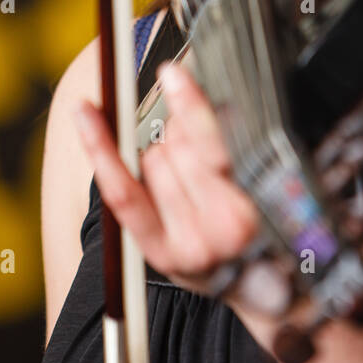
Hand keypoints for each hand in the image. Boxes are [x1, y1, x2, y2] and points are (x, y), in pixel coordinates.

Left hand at [76, 58, 285, 306]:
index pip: (213, 144)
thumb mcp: (275, 179)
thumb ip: (238, 138)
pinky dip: (103, 151)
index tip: (171, 71)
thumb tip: (190, 89)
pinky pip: (123, 193)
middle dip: (185, 130)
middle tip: (202, 151)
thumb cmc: (273, 223)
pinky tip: (87, 117)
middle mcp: (223, 228)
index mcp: (259, 202)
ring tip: (193, 183)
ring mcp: (190, 244)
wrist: (271, 291)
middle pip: (181, 144)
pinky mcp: (162, 254)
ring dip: (164, 152)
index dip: (190, 104)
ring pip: (154, 158)